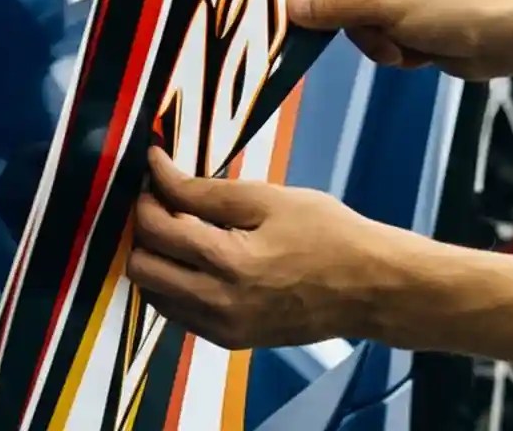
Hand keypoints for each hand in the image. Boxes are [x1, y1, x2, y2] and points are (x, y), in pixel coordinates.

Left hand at [126, 147, 447, 349]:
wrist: (371, 289)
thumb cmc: (329, 235)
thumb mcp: (268, 199)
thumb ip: (204, 190)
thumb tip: (157, 171)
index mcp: (228, 263)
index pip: (155, 229)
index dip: (147, 195)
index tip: (156, 172)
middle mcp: (217, 304)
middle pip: (140, 267)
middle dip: (145, 230)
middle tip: (168, 203)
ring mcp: (221, 328)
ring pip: (152, 294)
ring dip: (156, 259)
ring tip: (185, 230)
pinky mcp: (229, 340)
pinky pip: (177, 312)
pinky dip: (174, 284)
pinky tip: (199, 259)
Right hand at [288, 0, 512, 79]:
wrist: (503, 37)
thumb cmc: (448, 8)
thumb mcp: (385, 5)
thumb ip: (334, 7)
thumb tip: (290, 8)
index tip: (300, 27)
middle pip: (336, 2)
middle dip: (358, 29)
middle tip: (380, 38)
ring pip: (356, 28)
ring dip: (377, 45)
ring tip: (404, 47)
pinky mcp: (404, 25)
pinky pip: (377, 43)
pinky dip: (393, 53)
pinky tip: (418, 52)